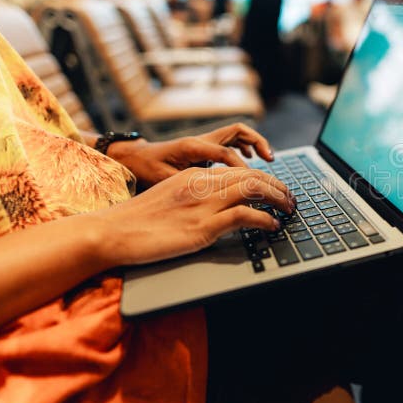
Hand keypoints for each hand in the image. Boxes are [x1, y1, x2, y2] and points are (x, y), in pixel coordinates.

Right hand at [95, 167, 293, 266]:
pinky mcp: (202, 226)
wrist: (111, 232)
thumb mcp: (171, 199)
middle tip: (291, 199)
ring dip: (278, 199)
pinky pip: (245, 215)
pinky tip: (272, 225)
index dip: (265, 179)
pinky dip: (265, 219)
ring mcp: (203, 204)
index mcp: (195, 176)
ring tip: (289, 209)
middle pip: (252, 176)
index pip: (240, 171)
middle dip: (278, 186)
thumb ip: (195, 197)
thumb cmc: (137, 222)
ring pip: (253, 189)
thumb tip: (220, 208)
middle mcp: (202, 184)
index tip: (277, 189)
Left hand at [107, 123, 273, 188]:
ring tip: (268, 159)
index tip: (254, 184)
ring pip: (235, 134)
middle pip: (237, 131)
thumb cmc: (145, 169)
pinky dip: (243, 149)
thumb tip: (211, 196)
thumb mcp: (164, 181)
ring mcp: (203, 141)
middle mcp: (201, 140)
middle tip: (271, 159)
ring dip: (253, 144)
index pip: (226, 153)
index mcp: (192, 147)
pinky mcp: (204, 147)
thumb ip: (188, 186)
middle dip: (258, 143)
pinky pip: (229, 142)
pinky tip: (249, 163)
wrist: (132, 158)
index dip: (242, 169)